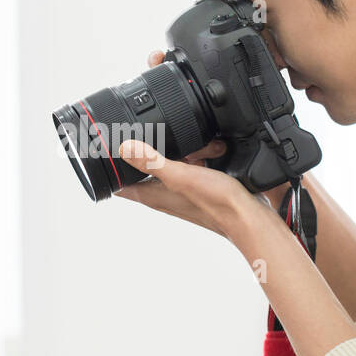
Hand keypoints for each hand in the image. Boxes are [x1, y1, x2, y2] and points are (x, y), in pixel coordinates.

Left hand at [114, 51, 266, 237]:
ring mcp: (181, 192)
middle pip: (144, 169)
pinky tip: (210, 150)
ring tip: (195, 148)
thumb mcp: (180, 175)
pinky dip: (198, 156)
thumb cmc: (217, 204)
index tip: (105, 150)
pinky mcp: (199, 189)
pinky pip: (192, 167)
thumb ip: (152, 161)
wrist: (250, 218)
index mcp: (152, 195)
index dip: (110, 167)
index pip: (119, 184)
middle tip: (157, 137)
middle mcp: (163, 195)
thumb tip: (123, 147)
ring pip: (171, 165)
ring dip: (179, 151)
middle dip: (149, 150)